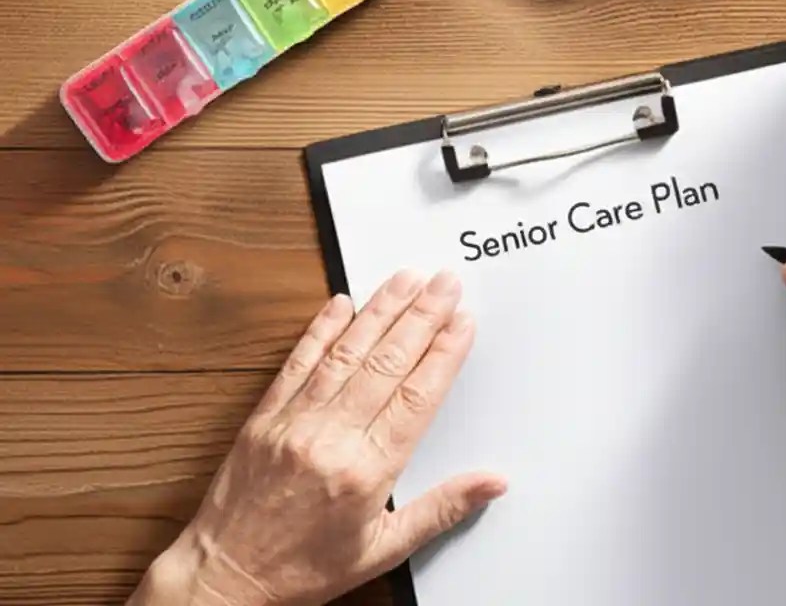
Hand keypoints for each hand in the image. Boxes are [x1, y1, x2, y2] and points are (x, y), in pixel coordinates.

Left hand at [128, 270, 505, 605]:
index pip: (416, 397)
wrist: (225, 577)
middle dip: (422, 316)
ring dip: (380, 310)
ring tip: (405, 279)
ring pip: (346, 353)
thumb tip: (491, 483)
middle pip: (387, 363)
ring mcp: (294, 422)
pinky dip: (321, 330)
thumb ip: (441, 509)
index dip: (444, 354)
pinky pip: (298, 362)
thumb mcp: (383, 549)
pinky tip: (340, 303)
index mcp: (365, 472)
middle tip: (445, 283)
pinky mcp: (265, 416)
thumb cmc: (301, 568)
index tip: (462, 323)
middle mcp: (330, 438)